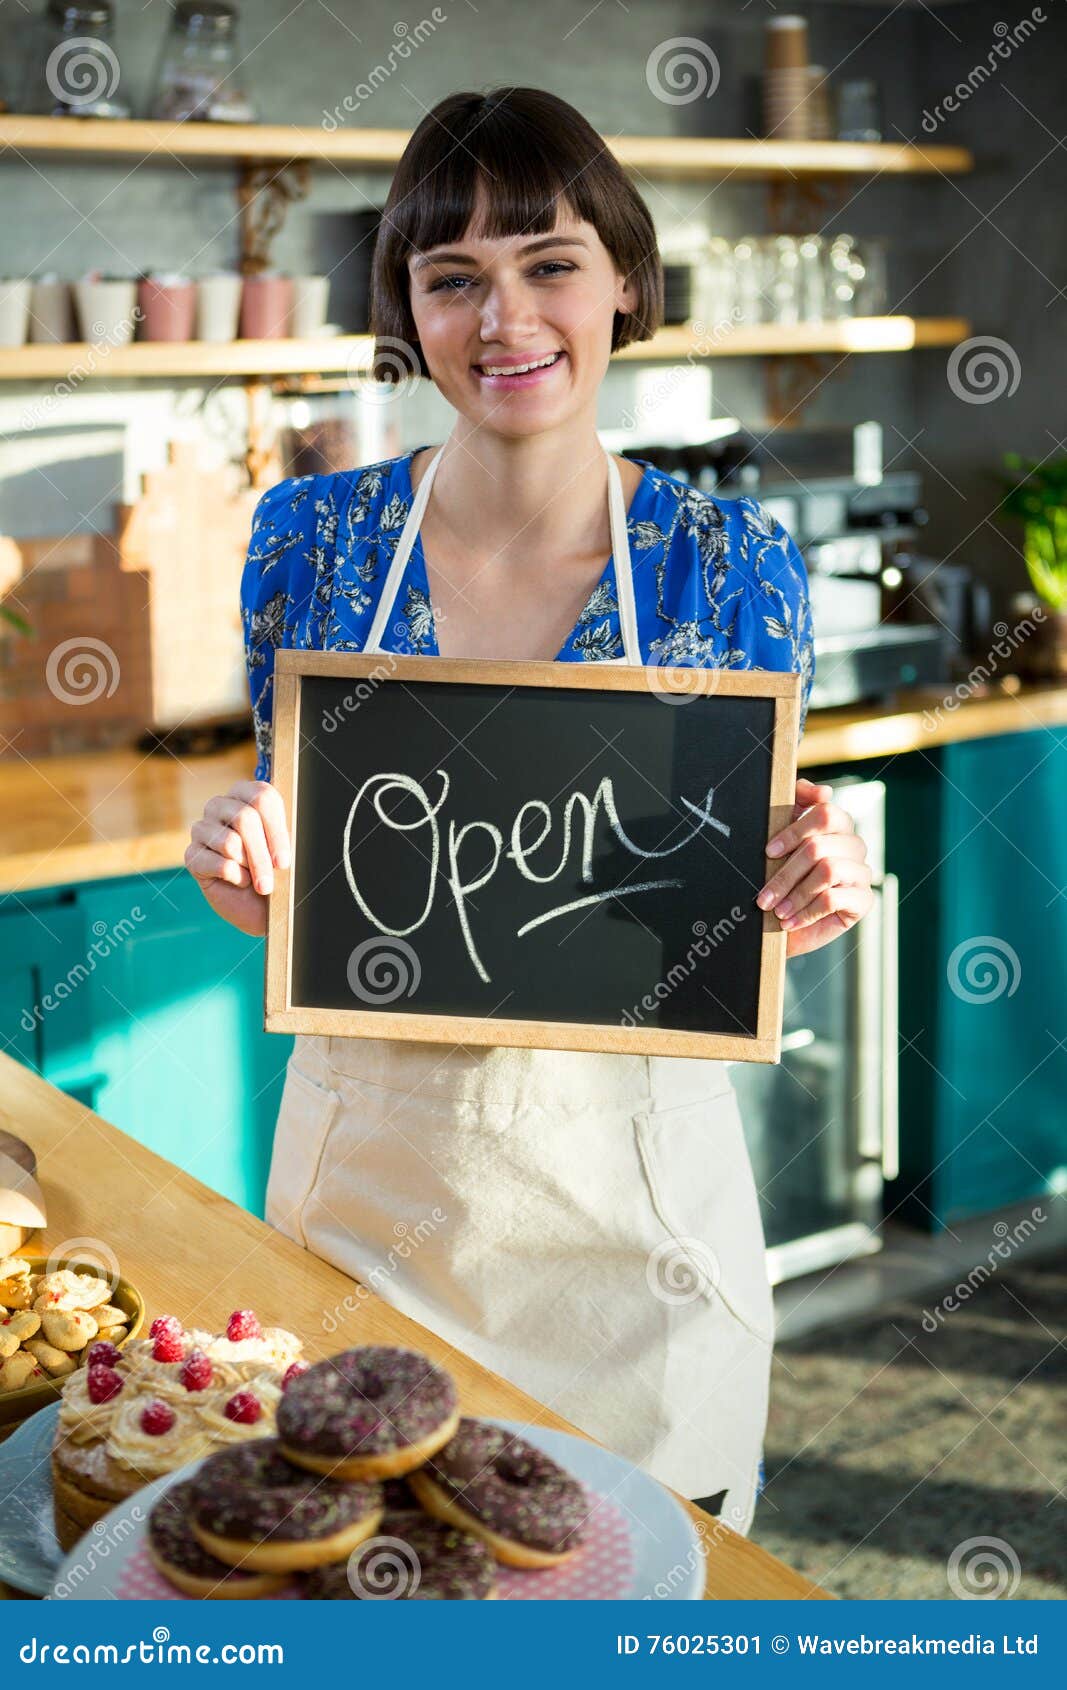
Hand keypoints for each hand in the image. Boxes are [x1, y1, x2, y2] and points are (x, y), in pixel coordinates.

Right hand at [184, 780, 290, 938]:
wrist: (257, 904)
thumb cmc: (275, 871)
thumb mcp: (286, 850)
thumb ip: (285, 836)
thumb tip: (283, 840)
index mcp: (247, 794)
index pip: (262, 798)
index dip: (276, 831)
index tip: (284, 862)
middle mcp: (220, 805)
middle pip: (244, 818)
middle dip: (261, 856)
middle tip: (269, 883)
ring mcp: (202, 828)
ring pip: (230, 842)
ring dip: (249, 867)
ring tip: (253, 876)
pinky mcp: (192, 854)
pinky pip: (219, 864)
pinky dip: (235, 878)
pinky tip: (238, 881)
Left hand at [757, 777, 873, 958]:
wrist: (783, 925)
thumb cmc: (782, 879)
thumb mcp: (781, 839)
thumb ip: (797, 802)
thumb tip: (824, 790)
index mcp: (837, 826)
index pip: (826, 813)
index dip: (795, 831)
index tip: (769, 852)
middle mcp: (853, 846)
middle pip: (820, 847)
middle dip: (786, 873)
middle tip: (764, 896)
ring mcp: (862, 873)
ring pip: (828, 871)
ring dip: (795, 894)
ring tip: (777, 910)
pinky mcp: (864, 900)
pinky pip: (833, 899)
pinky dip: (806, 912)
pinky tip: (790, 922)